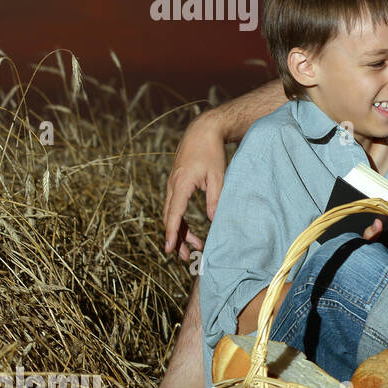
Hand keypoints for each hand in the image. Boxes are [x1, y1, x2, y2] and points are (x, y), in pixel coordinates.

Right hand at [162, 112, 226, 259]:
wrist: (202, 131)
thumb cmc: (212, 152)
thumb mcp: (218, 176)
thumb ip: (215, 198)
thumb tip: (213, 220)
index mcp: (181, 184)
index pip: (174, 214)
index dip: (173, 233)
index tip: (170, 249)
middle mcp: (172, 185)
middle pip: (170, 218)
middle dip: (177, 238)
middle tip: (187, 256)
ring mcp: (172, 184)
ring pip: (171, 213)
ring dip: (180, 231)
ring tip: (193, 246)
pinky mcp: (176, 183)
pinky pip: (174, 206)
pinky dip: (180, 220)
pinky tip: (189, 230)